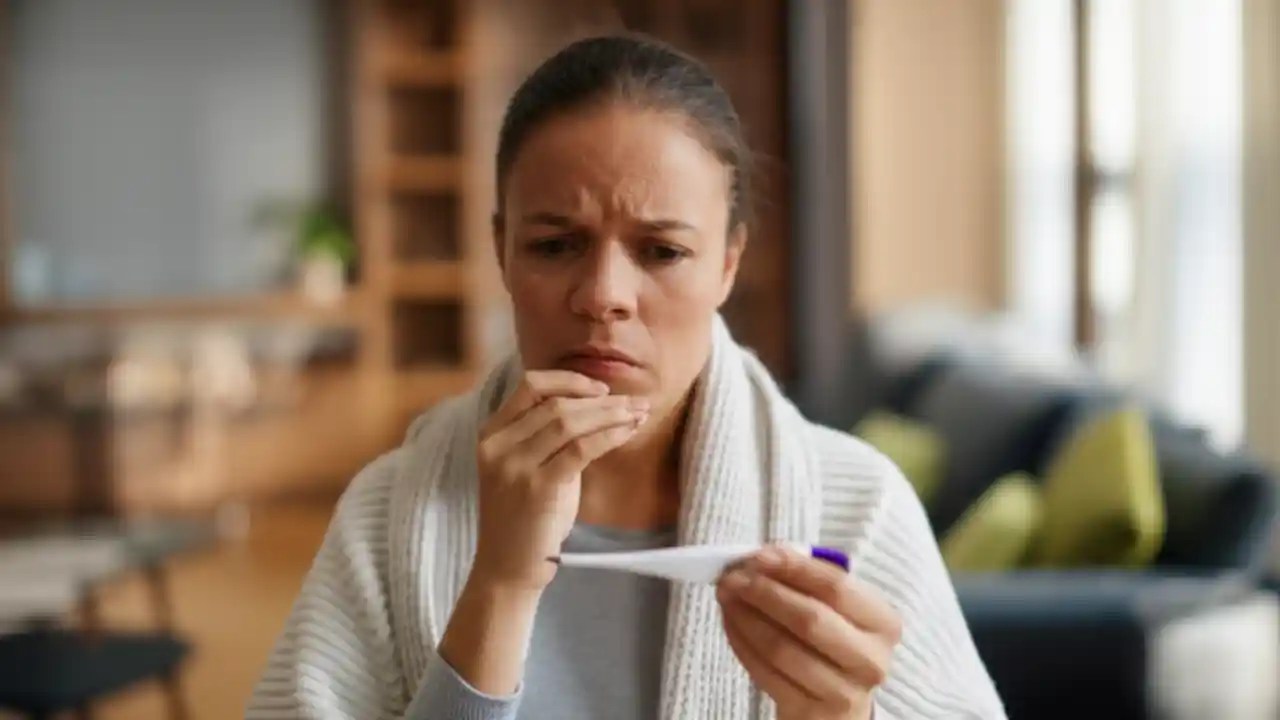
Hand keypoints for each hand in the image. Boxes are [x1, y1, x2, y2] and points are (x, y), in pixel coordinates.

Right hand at [471, 370, 647, 592]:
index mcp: (492, 434)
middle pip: (556, 404)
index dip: (570, 381)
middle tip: (636, 403)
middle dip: (603, 401)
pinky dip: (608, 436)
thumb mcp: (529, 468)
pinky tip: (628, 433)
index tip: (602, 389)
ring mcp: (513, 466)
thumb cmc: (525, 519)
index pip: (530, 386)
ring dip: (610, 415)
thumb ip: (549, 437)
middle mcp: (497, 445)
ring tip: (638, 415)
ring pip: (569, 422)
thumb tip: (598, 406)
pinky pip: (579, 449)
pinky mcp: (536, 488)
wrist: (507, 569)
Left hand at [716, 546, 902, 719]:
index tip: (760, 556)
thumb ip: (808, 579)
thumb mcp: (838, 609)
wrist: (840, 704)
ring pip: (781, 648)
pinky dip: (742, 643)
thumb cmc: (836, 642)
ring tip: (727, 597)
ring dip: (746, 617)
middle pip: (809, 618)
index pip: (835, 587)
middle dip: (765, 593)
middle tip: (734, 577)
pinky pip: (765, 673)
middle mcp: (870, 660)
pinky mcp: (809, 712)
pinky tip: (731, 623)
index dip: (794, 568)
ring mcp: (842, 692)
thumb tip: (764, 557)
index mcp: (883, 623)